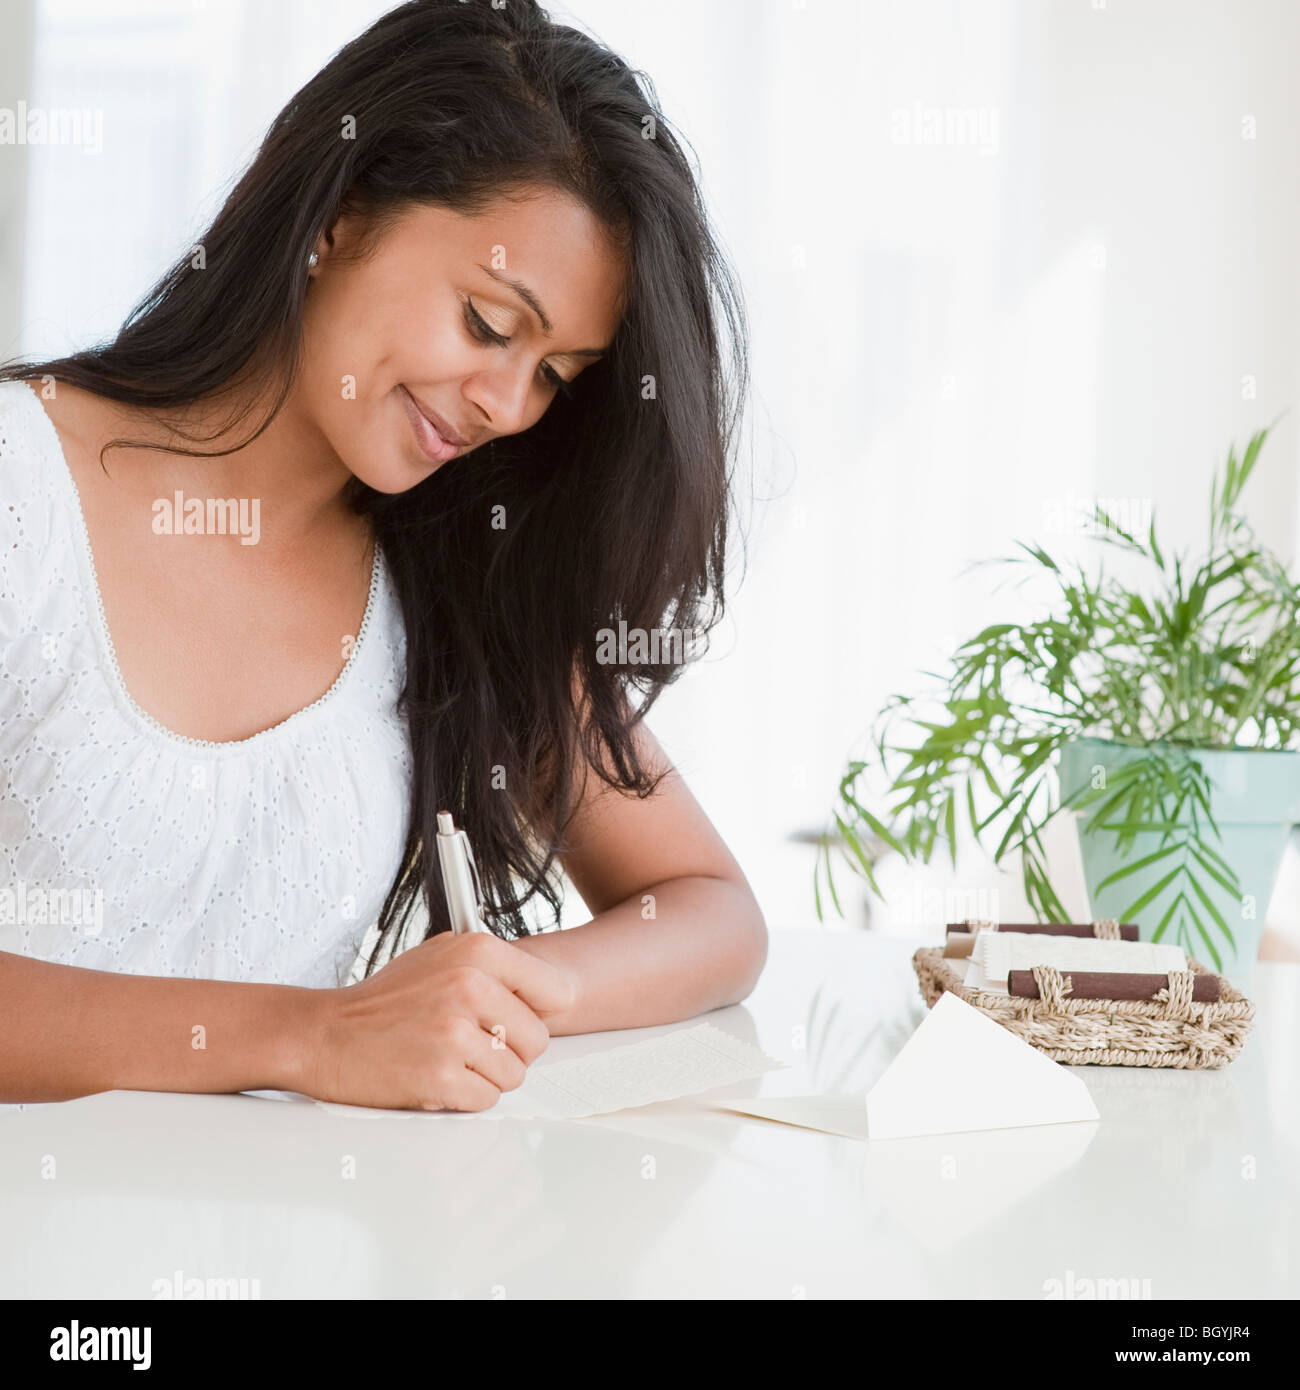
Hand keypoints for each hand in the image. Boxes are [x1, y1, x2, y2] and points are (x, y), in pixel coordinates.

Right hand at [295, 932, 576, 1110]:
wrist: (323, 1034)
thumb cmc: (383, 1001)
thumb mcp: (440, 957)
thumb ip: (492, 967)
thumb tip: (550, 988)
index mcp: (477, 952)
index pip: (555, 990)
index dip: (537, 1013)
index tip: (518, 1020)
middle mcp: (469, 986)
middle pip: (537, 1039)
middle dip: (509, 1050)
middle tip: (470, 1045)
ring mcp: (454, 1032)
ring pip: (514, 1074)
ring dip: (485, 1075)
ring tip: (448, 1059)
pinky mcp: (439, 1076)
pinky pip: (485, 1099)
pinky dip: (464, 1097)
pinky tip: (435, 1078)